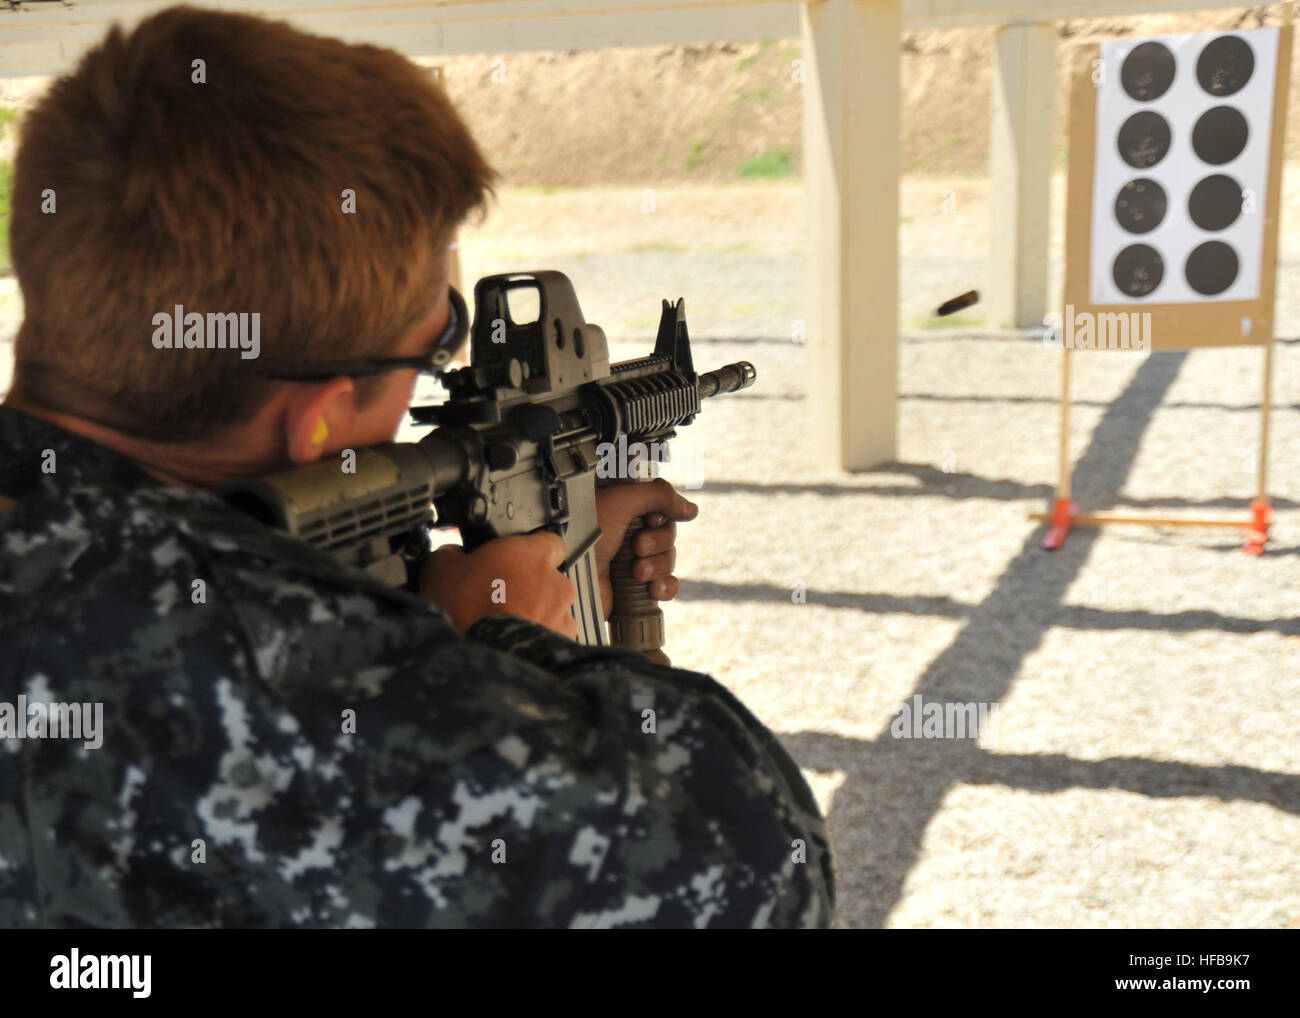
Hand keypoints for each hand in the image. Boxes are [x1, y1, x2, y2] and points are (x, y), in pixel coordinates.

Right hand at [419, 532, 578, 638]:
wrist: (483, 659)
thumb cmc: (467, 612)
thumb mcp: (441, 569)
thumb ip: (453, 554)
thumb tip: (452, 556)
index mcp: (532, 554)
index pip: (549, 541)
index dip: (531, 551)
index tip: (515, 559)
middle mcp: (556, 582)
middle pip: (549, 578)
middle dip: (529, 586)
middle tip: (499, 596)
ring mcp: (562, 615)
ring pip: (552, 610)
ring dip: (535, 613)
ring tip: (504, 625)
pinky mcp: (561, 644)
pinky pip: (553, 637)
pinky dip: (537, 639)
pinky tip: (513, 644)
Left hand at [594, 478, 699, 617]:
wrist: (569, 578)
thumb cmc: (583, 537)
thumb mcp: (620, 502)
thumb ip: (658, 495)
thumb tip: (691, 507)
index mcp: (623, 511)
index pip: (662, 508)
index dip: (660, 516)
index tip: (648, 519)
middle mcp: (628, 535)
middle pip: (668, 534)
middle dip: (657, 543)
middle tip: (636, 547)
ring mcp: (633, 562)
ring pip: (669, 559)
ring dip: (657, 566)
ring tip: (635, 571)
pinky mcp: (636, 588)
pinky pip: (668, 585)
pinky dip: (665, 587)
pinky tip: (651, 588)